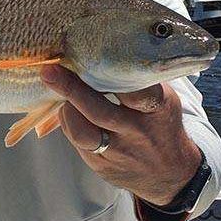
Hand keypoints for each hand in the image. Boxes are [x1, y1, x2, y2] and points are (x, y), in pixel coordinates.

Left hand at [41, 65, 200, 206]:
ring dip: (65, 109)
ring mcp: (120, 153)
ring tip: (55, 89)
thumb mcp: (162, 98)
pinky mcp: (103, 166)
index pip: (137, 91)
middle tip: (50, 70)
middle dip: (72, 89)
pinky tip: (66, 108)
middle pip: (101, 112)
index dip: (114, 75)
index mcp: (156, 110)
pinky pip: (78, 144)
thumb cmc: (159, 122)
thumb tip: (105, 47)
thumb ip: (138, 78)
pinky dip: (68, 123)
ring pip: (84, 133)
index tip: (91, 56)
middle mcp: (138, 133)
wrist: (170, 173)